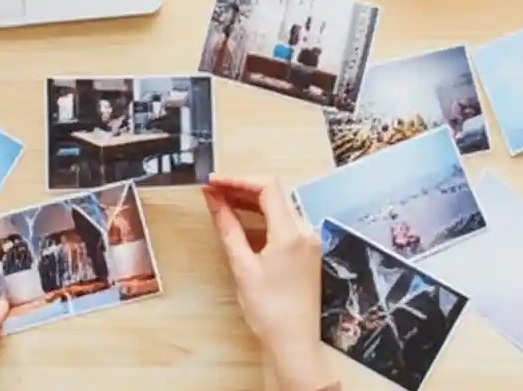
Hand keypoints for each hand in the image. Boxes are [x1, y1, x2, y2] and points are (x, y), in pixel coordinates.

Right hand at [202, 175, 335, 390]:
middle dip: (242, 189)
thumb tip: (214, 202)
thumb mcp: (242, 267)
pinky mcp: (307, 251)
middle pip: (274, 194)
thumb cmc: (269, 310)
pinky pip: (284, 223)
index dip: (238, 180)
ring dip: (251, 202)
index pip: (267, 187)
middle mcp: (305, 232)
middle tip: (214, 191)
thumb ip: (228, 229)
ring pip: (279, 208)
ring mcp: (308, 241)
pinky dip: (263, 218)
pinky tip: (243, 223)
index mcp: (291, 233)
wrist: (294, 342)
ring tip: (223, 203)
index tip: (214, 183)